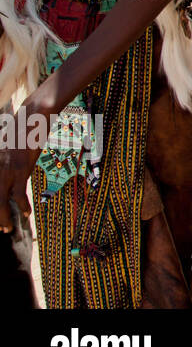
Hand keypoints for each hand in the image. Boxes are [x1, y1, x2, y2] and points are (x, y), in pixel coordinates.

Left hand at [0, 107, 42, 233]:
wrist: (32, 117)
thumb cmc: (22, 129)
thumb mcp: (7, 146)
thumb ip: (5, 161)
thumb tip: (9, 171)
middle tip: (0, 228)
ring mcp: (6, 171)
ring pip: (0, 202)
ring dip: (4, 218)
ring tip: (7, 228)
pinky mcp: (20, 170)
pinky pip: (19, 195)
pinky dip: (23, 207)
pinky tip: (27, 213)